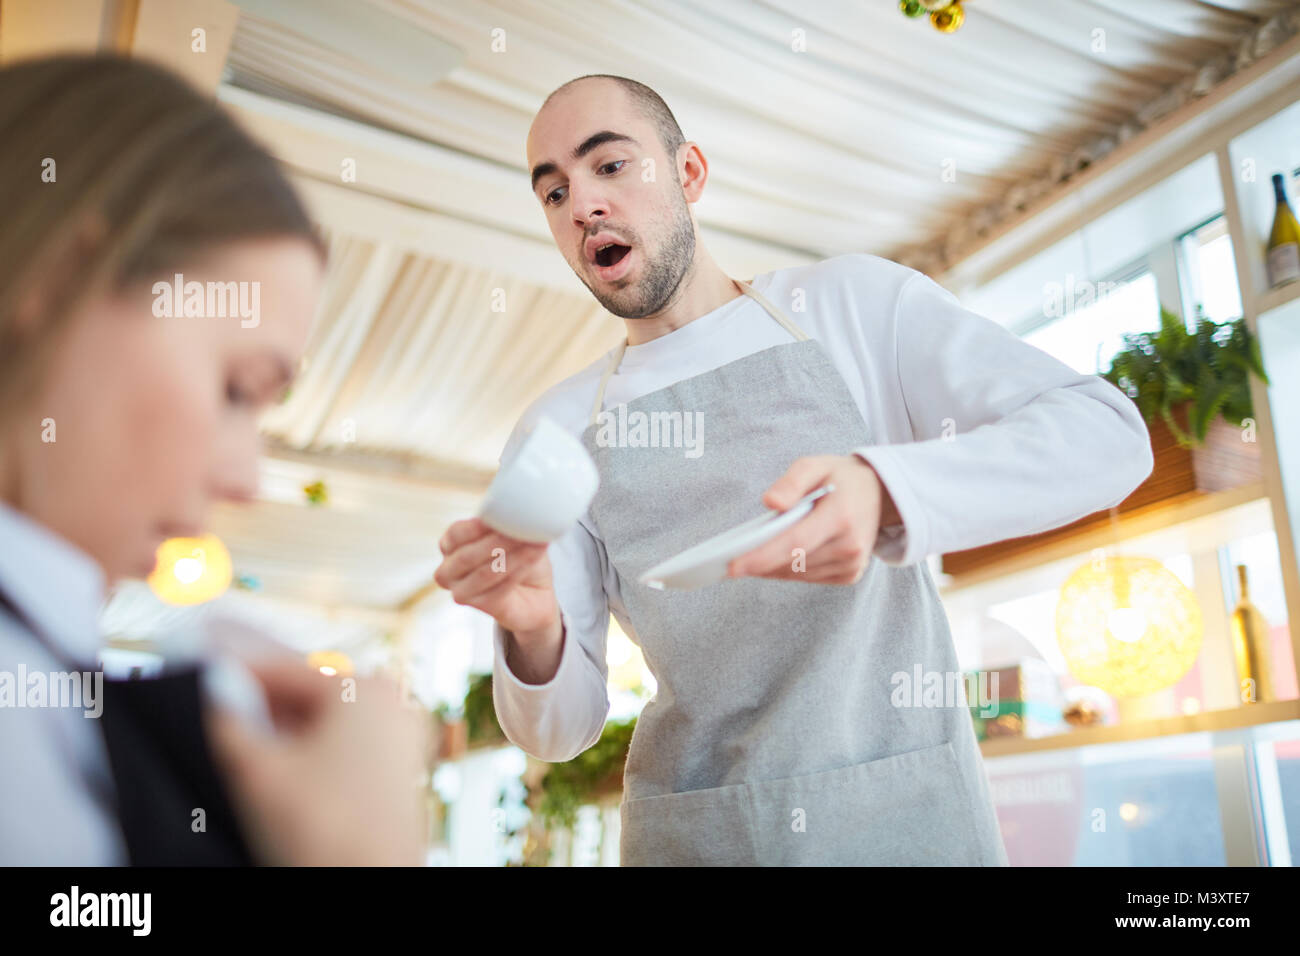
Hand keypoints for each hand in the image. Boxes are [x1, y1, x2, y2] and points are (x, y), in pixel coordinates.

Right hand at [205, 660, 427, 865]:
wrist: (371, 883)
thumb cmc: (327, 830)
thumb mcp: (258, 771)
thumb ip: (226, 724)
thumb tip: (208, 693)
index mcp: (366, 689)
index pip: (284, 669)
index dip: (234, 676)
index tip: (199, 680)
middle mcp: (392, 706)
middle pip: (304, 696)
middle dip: (258, 709)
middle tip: (213, 717)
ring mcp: (399, 740)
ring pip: (321, 724)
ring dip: (278, 734)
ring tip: (237, 747)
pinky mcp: (395, 774)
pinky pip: (340, 749)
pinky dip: (304, 754)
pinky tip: (273, 773)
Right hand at [434, 518, 558, 637]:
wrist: (536, 593)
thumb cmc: (520, 556)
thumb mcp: (514, 534)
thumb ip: (508, 522)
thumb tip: (520, 508)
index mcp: (451, 544)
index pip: (455, 534)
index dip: (476, 526)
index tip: (498, 516)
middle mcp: (449, 570)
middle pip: (467, 556)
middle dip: (496, 542)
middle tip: (522, 531)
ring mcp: (461, 591)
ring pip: (483, 574)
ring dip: (512, 558)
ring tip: (534, 545)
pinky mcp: (480, 607)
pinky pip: (498, 590)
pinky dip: (518, 573)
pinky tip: (532, 561)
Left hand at [726, 454, 895, 584]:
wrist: (880, 494)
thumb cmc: (840, 478)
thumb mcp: (815, 465)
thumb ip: (792, 481)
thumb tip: (770, 503)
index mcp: (841, 516)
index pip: (795, 543)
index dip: (761, 557)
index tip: (732, 566)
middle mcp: (851, 545)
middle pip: (793, 562)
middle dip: (759, 563)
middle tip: (727, 562)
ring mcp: (853, 564)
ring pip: (798, 574)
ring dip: (771, 568)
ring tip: (747, 558)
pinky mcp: (850, 575)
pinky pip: (809, 578)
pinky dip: (788, 570)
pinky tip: (774, 560)